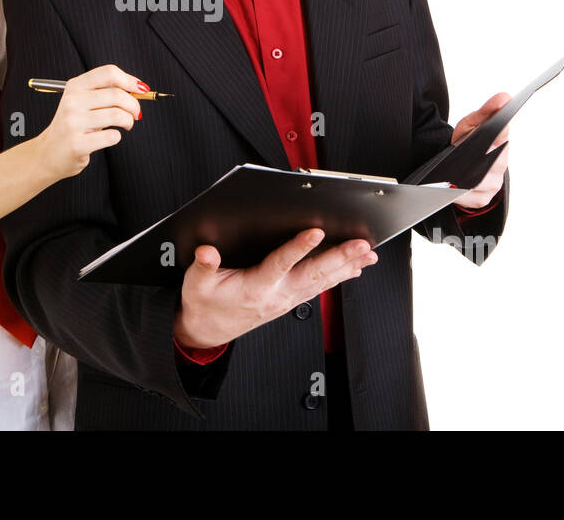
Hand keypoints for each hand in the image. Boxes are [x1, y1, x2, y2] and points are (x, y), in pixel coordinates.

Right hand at [36, 64, 143, 179]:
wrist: (49, 154)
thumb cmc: (73, 126)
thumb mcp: (82, 102)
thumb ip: (105, 92)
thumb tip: (137, 88)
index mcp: (74, 86)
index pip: (108, 73)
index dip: (130, 80)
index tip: (141, 89)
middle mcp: (72, 102)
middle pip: (117, 95)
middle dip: (134, 105)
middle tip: (136, 113)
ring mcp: (73, 123)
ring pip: (117, 115)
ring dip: (128, 121)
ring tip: (126, 125)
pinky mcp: (77, 144)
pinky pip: (111, 136)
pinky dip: (117, 137)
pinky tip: (109, 137)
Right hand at [173, 229, 376, 348]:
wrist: (208, 331)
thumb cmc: (204, 304)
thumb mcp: (196, 284)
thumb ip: (203, 266)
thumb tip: (206, 252)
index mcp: (255, 287)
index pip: (280, 264)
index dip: (298, 248)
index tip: (315, 232)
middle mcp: (276, 294)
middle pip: (313, 274)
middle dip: (339, 258)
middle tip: (361, 245)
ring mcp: (287, 299)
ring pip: (322, 282)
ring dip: (347, 267)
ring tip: (368, 255)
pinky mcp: (290, 301)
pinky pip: (319, 288)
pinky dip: (339, 278)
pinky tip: (354, 269)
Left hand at [450, 92, 510, 208]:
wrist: (457, 166)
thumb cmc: (466, 143)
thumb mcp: (471, 124)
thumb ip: (486, 111)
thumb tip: (504, 97)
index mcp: (501, 144)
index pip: (503, 136)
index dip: (499, 135)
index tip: (492, 135)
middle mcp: (500, 166)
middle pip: (492, 163)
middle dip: (477, 159)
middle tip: (462, 155)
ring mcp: (493, 184)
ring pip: (481, 182)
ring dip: (466, 177)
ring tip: (451, 173)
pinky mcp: (482, 199)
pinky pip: (472, 197)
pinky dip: (459, 193)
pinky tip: (450, 187)